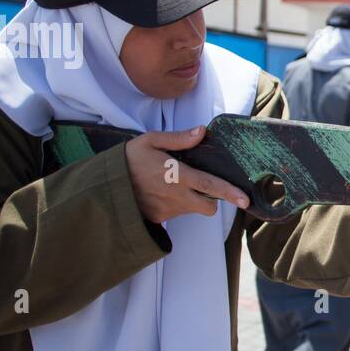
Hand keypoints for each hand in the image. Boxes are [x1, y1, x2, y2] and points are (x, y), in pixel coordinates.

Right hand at [126, 126, 249, 222]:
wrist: (104, 185)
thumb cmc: (129, 159)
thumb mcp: (150, 141)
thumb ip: (178, 139)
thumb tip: (201, 132)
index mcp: (176, 175)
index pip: (210, 185)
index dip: (229, 193)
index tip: (245, 200)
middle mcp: (175, 196)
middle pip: (208, 206)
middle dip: (212, 200)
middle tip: (203, 186)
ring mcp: (167, 210)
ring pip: (192, 209)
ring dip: (191, 200)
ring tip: (174, 185)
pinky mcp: (159, 218)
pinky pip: (176, 213)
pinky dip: (175, 205)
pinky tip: (162, 193)